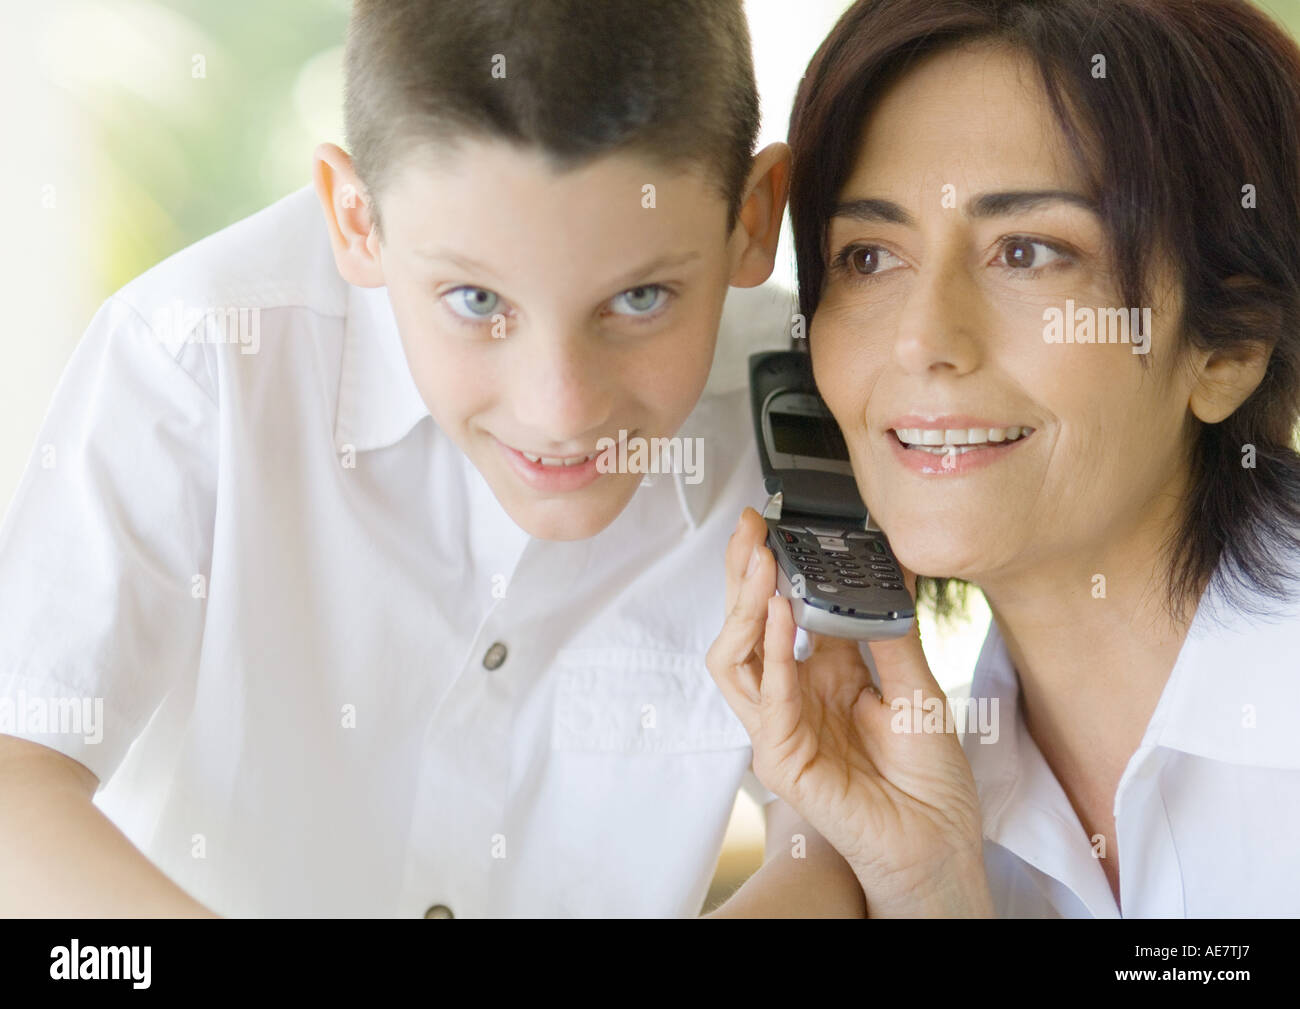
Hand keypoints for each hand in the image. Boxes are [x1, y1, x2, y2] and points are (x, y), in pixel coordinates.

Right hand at [705, 507, 993, 916]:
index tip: (778, 527)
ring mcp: (780, 728)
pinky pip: (767, 698)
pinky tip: (783, 614)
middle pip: (747, 627)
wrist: (941, 843)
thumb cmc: (929, 779)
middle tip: (750, 529)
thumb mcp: (918, 685)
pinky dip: (773, 652)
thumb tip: (887, 568)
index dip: (777, 570)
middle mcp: (794, 697)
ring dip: (746, 607)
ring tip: (762, 563)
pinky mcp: (781, 759)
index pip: (784, 612)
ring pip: (736, 658)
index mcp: (824, 676)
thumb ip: (892, 631)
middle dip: (744, 575)